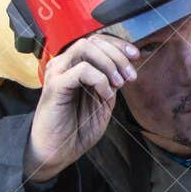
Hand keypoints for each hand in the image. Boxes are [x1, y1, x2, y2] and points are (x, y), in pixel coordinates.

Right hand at [24, 34, 138, 182]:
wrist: (58, 151)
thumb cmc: (76, 128)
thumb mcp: (102, 101)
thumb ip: (111, 81)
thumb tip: (126, 65)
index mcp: (74, 65)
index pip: (96, 40)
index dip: (118, 44)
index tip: (135, 56)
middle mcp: (64, 64)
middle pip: (93, 40)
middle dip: (118, 54)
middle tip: (130, 75)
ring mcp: (58, 73)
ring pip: (86, 48)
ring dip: (109, 63)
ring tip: (119, 83)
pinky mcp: (55, 86)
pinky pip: (82, 70)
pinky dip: (100, 80)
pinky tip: (104, 95)